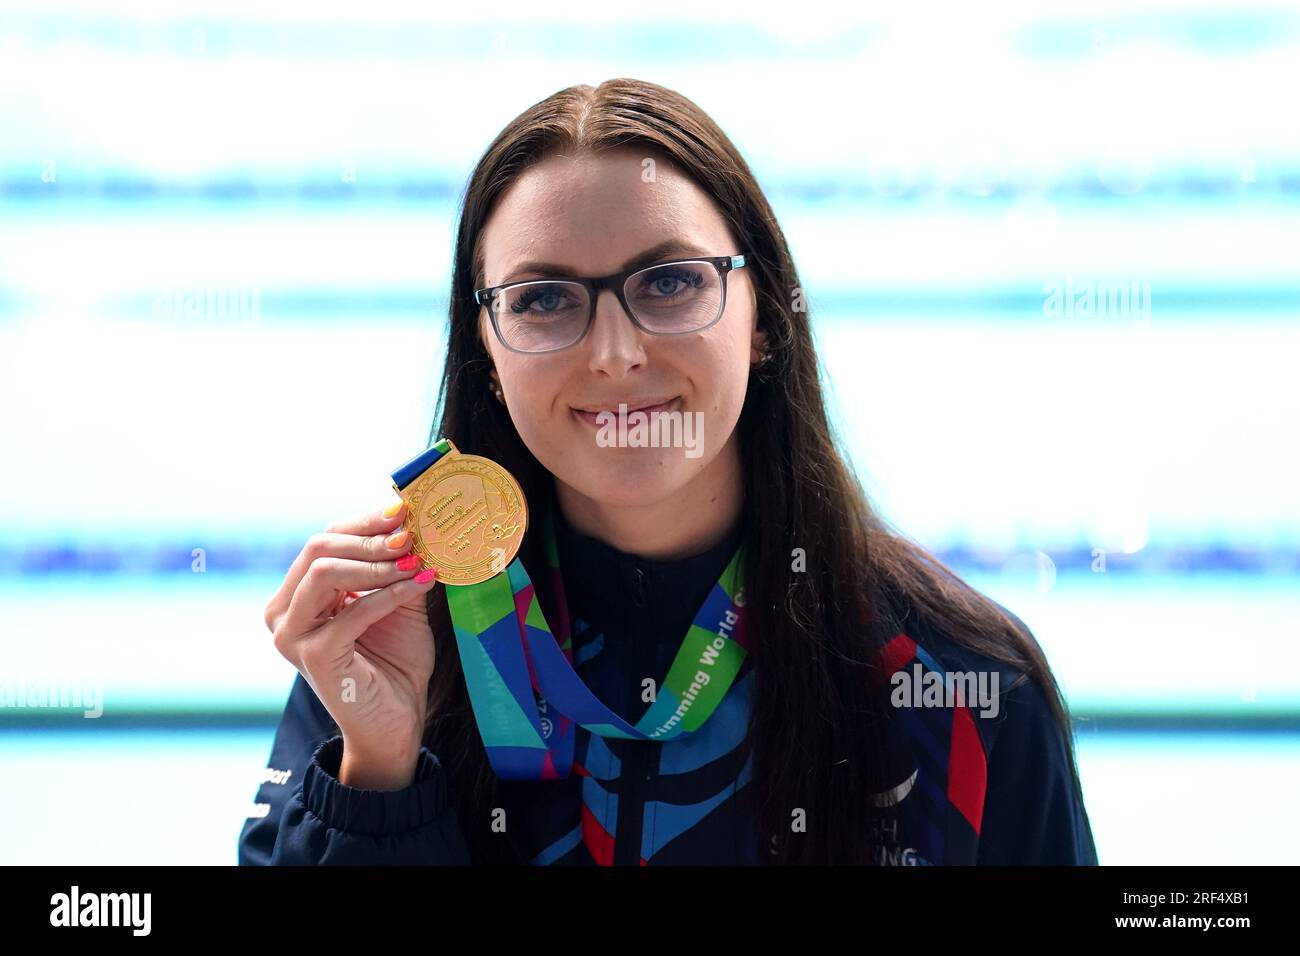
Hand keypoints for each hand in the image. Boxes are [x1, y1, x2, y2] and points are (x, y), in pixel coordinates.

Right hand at [264, 498, 438, 786]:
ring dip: (377, 564)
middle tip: (412, 536)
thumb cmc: (394, 660)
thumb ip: (395, 564)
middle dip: (370, 539)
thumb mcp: (397, 599)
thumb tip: (409, 519)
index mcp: (297, 595)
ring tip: (415, 561)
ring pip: (324, 573)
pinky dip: (390, 593)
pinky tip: (420, 583)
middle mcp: (283, 612)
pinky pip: (353, 611)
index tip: (405, 512)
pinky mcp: (313, 657)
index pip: (325, 540)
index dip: (365, 523)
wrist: (396, 721)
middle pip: (318, 549)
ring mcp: (292, 636)